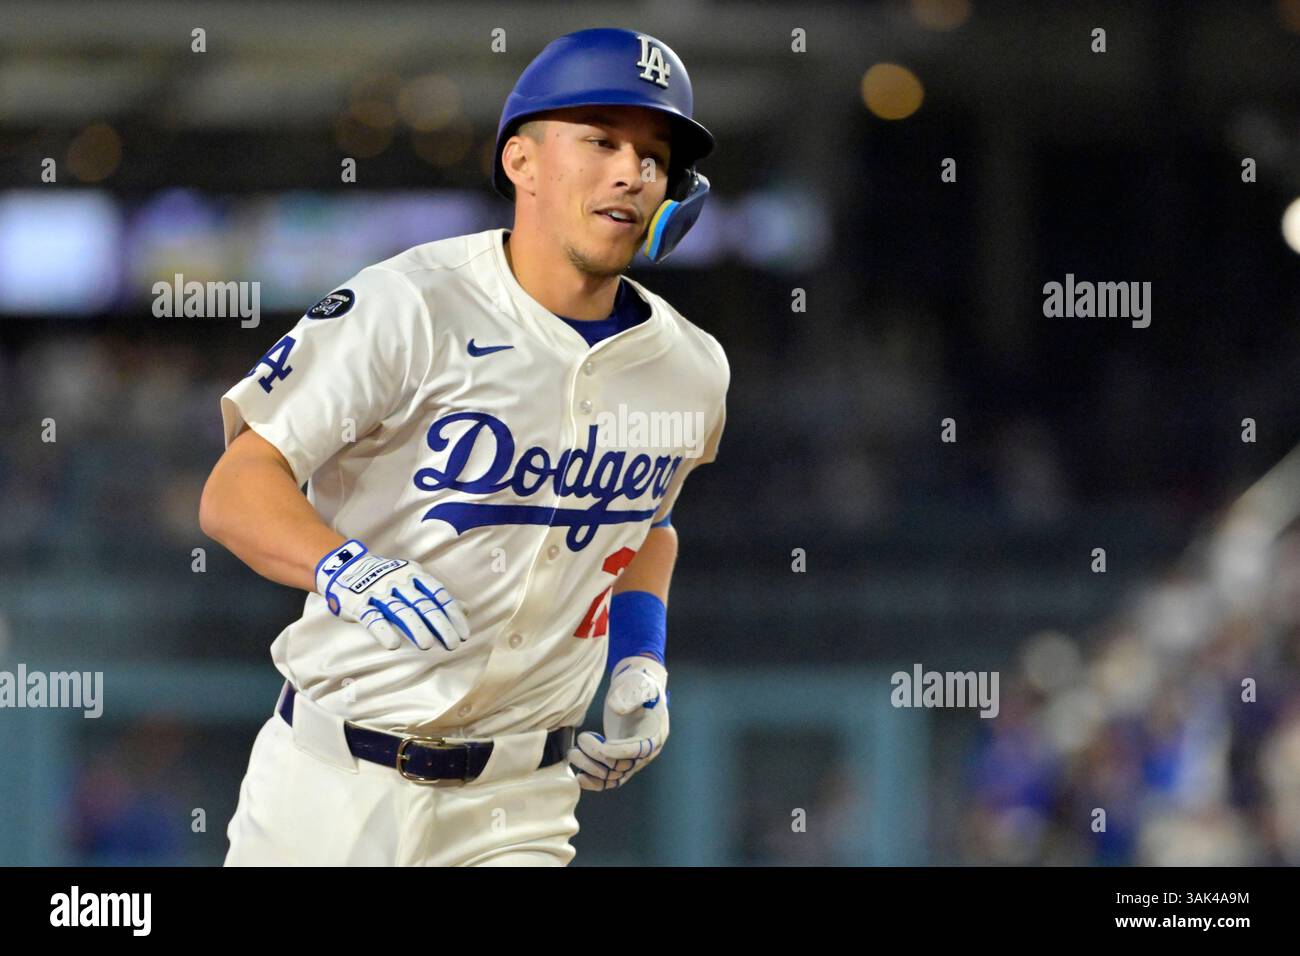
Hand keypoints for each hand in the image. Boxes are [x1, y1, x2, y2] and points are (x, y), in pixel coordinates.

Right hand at [315, 539, 469, 650]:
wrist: (345, 567)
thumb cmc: (386, 579)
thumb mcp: (412, 579)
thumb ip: (436, 595)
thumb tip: (466, 609)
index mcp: (414, 574)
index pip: (438, 594)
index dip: (452, 614)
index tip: (463, 633)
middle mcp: (398, 581)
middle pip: (423, 604)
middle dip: (439, 625)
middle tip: (452, 644)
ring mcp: (378, 591)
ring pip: (400, 611)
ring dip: (415, 628)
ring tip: (428, 645)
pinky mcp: (358, 603)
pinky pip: (372, 618)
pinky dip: (383, 630)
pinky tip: (393, 645)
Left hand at [568, 656, 668, 790]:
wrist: (634, 688)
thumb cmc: (637, 684)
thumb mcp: (637, 683)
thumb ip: (629, 695)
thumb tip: (618, 709)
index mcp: (655, 734)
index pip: (639, 751)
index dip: (620, 752)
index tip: (602, 748)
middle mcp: (646, 751)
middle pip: (622, 765)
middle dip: (598, 756)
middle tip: (581, 739)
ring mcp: (632, 758)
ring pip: (613, 776)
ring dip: (591, 768)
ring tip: (574, 753)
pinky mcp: (619, 759)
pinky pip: (609, 780)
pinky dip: (594, 782)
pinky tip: (579, 778)